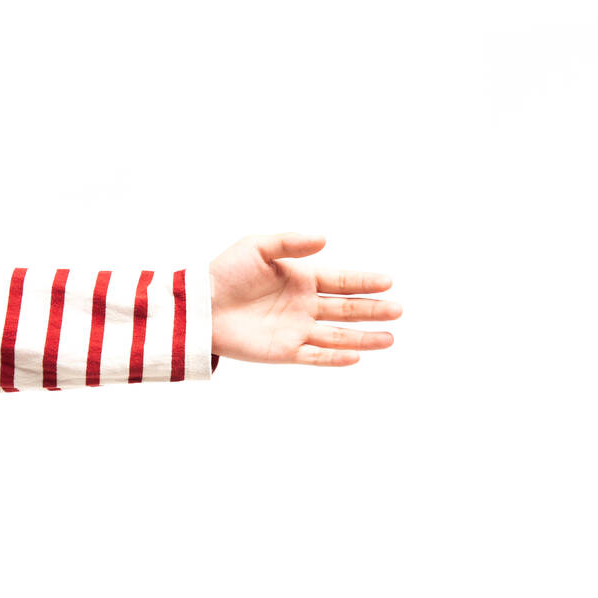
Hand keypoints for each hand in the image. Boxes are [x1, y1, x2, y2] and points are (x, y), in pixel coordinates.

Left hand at [209, 233, 400, 365]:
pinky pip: (315, 356)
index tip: (388, 282)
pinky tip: (356, 356)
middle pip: (347, 309)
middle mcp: (305, 306)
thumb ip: (291, 243)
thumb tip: (324, 238)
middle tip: (399, 310)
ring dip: (364, 337)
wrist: (198, 305)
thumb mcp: (257, 247)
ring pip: (338, 335)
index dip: (365, 282)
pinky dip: (335, 358)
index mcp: (303, 279)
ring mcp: (297, 330)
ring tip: (390, 338)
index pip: (342, 281)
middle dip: (374, 310)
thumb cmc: (225, 273)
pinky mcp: (284, 351)